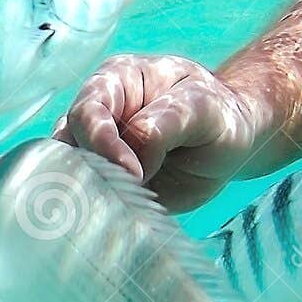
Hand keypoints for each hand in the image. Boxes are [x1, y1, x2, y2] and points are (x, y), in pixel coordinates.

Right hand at [53, 54, 264, 213]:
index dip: (102, 143)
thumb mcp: (200, 108)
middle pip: (70, 146)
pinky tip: (119, 218)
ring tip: (121, 207)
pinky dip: (100, 212)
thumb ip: (162, 124)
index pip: (88, 113)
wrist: (231, 141)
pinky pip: (90, 201)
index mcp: (114, 83)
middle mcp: (97, 117)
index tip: (135, 173)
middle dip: (94, 172)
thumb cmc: (215, 113)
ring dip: (91, 195)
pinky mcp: (106, 185)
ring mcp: (97, 153)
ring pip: (71, 175)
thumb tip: (128, 164)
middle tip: (130, 192)